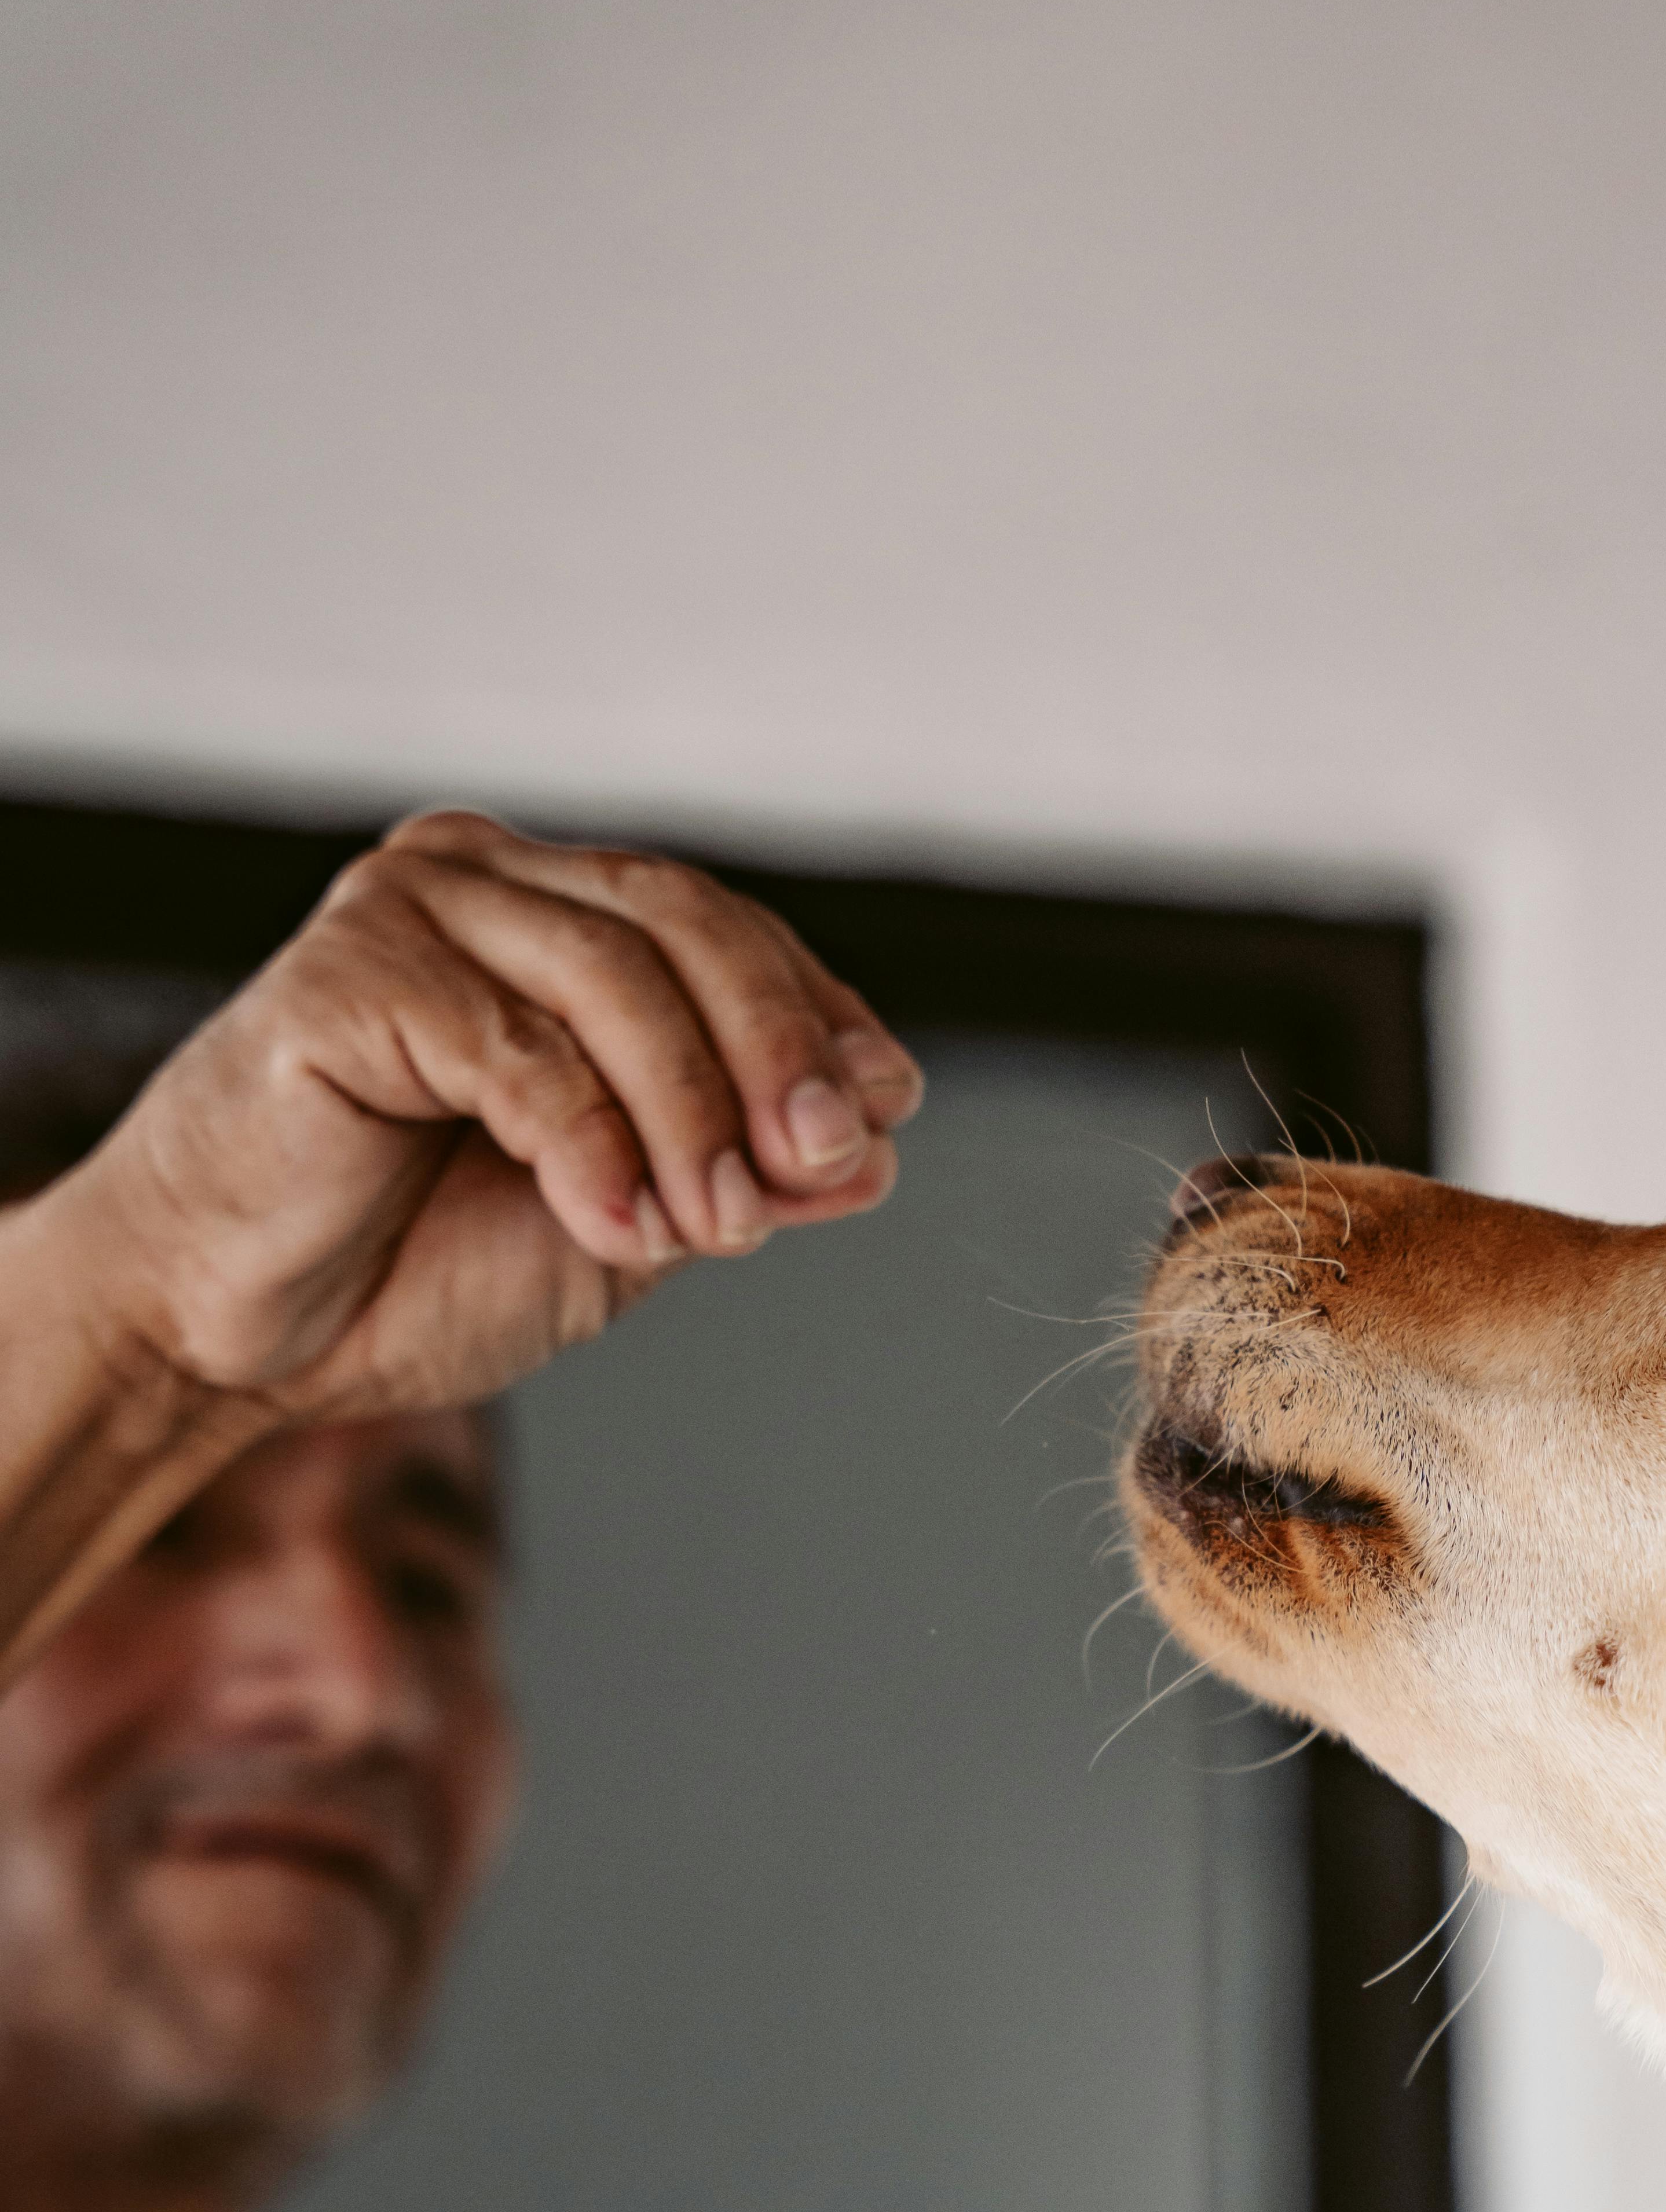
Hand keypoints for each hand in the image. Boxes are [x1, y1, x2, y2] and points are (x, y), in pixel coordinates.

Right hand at [49, 807, 921, 1423]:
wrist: (237, 1331)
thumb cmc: (411, 1268)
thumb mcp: (630, 1225)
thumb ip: (744, 1172)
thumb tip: (882, 1137)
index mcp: (555, 915)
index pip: (725, 931)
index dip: (818, 1022)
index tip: (876, 1126)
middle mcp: (485, 880)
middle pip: (685, 924)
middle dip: (777, 1051)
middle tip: (821, 1165)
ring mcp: (411, 908)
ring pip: (616, 978)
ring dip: (693, 1114)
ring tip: (713, 1226)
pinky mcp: (347, 971)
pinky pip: (516, 1046)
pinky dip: (591, 1144)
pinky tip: (613, 1225)